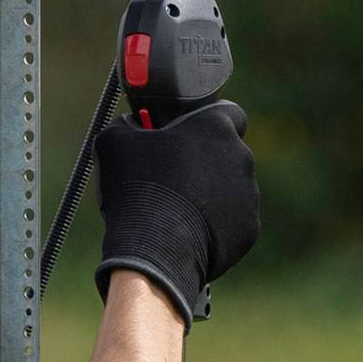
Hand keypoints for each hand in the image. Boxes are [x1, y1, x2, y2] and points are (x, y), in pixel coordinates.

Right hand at [93, 101, 258, 323]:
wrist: (155, 249)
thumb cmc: (137, 189)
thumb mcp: (114, 142)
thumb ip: (128, 124)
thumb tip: (132, 126)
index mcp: (215, 127)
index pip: (228, 111)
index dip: (207, 121)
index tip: (188, 134)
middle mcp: (241, 157)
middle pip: (226, 153)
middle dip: (204, 161)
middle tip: (173, 176)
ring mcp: (248, 195)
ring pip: (230, 187)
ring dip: (209, 193)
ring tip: (176, 209)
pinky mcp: (248, 229)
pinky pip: (232, 220)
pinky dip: (214, 224)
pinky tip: (186, 230)